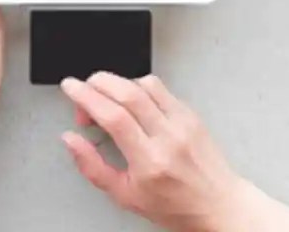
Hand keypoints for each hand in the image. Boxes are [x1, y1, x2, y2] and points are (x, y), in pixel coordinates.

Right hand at [59, 73, 248, 231]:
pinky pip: (160, 88)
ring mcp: (183, 122)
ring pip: (144, 84)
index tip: (71, 88)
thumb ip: (92, 166)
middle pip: (128, 92)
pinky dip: (138, 87)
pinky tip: (131, 101)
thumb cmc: (175, 205)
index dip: (86, 97)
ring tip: (106, 99)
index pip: (114, 117)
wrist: (217, 205)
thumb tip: (70, 140)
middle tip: (84, 90)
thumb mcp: (125, 195)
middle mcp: (169, 138)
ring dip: (117, 83)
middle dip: (97, 82)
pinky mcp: (190, 113)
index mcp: (150, 162)